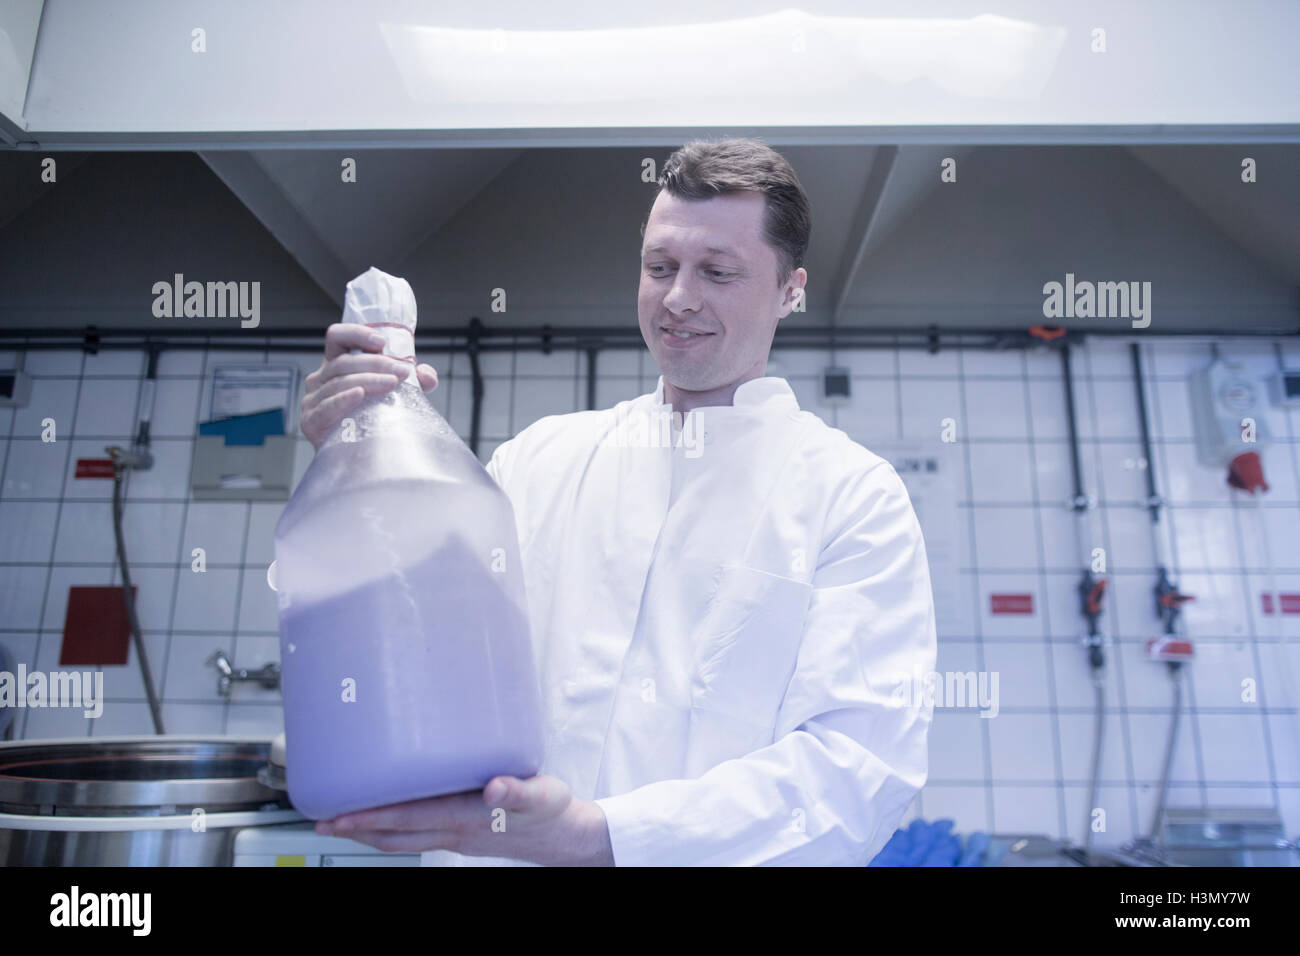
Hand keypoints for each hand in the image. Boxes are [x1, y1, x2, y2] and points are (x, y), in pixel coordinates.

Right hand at [300, 322, 439, 449]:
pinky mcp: (311, 422)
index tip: (381, 343)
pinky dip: (343, 399)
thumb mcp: (396, 394)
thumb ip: (415, 382)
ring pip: (339, 382)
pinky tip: (359, 395)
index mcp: (337, 364)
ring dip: (368, 380)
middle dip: (376, 364)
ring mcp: (313, 400)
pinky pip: (326, 407)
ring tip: (391, 384)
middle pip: (344, 362)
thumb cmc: (372, 419)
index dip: (357, 334)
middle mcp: (321, 379)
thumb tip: (427, 375)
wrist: (359, 456)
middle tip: (401, 372)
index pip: (338, 337)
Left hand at [313, 774, 613, 866]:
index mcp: (466, 819)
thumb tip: (496, 788)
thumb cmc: (553, 812)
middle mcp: (454, 832)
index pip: (407, 820)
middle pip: (394, 835)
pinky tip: (389, 813)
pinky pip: (418, 833)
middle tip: (321, 820)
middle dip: (356, 829)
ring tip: (342, 820)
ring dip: (370, 830)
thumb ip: (518, 791)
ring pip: (402, 837)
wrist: (567, 838)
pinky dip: (394, 827)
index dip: (370, 817)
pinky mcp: (462, 833)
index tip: (338, 815)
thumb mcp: (542, 796)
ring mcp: (456, 836)